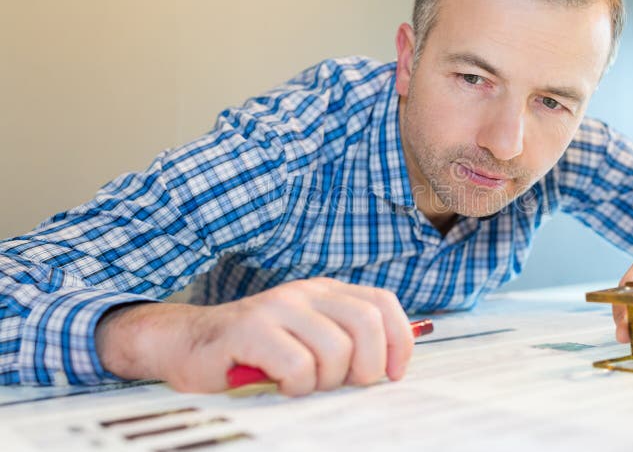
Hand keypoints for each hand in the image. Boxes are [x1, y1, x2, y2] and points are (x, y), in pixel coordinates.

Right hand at [96, 278, 413, 395]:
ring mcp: (277, 308)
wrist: (188, 343)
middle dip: (367, 366)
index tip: (393, 374)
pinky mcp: (251, 329)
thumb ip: (342, 343)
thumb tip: (387, 369)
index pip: (382, 303)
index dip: (399, 340)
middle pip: (367, 323)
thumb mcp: (306, 340)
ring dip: (325, 381)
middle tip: (345, 385)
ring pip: (335, 349)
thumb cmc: (253, 351)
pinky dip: (296, 386)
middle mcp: (305, 293)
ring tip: (302, 385)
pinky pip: (298, 365)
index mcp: (325, 292)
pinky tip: (279, 385)